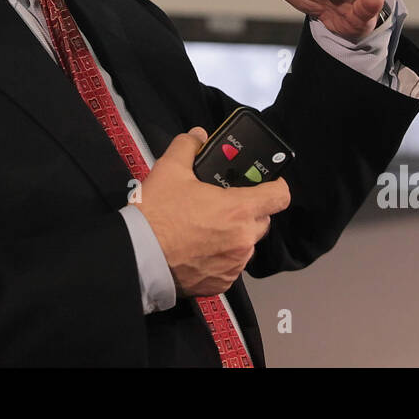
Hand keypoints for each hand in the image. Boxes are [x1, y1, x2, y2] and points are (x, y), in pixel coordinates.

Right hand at [132, 127, 290, 297]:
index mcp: (239, 209)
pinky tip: (199, 250)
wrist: (138, 257)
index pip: (280, 196)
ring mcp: (235, 264)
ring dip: (235, 235)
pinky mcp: (223, 283)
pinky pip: (231, 265)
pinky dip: (221, 257)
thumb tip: (199, 135)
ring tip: (206, 229)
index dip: (275, 186)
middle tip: (223, 204)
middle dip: (248, 210)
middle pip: (262, 219)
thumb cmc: (158, 213)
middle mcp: (244, 239)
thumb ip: (188, 146)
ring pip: (246, 244)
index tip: (264, 184)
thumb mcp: (169, 170)